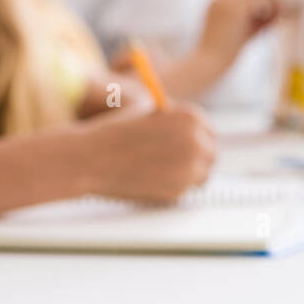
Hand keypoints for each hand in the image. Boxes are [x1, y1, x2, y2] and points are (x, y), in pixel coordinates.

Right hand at [79, 103, 216, 202]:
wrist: (91, 158)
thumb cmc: (114, 133)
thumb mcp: (148, 113)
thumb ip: (175, 122)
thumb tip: (195, 134)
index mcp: (190, 117)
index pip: (210, 131)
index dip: (200, 139)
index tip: (192, 145)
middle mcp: (196, 141)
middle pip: (212, 154)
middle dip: (198, 159)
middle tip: (180, 162)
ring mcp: (189, 168)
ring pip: (202, 175)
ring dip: (189, 175)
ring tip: (162, 170)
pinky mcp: (178, 190)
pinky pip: (184, 190)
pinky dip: (173, 187)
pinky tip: (150, 179)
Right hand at [195, 0, 282, 75]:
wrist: (209, 63)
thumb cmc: (225, 54)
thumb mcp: (246, 32)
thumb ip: (260, 21)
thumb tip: (278, 13)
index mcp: (218, 3)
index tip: (271, 9)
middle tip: (277, 11)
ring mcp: (224, 1)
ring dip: (266, 0)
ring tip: (273, 16)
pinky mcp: (232, 9)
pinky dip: (265, 6)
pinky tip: (267, 18)